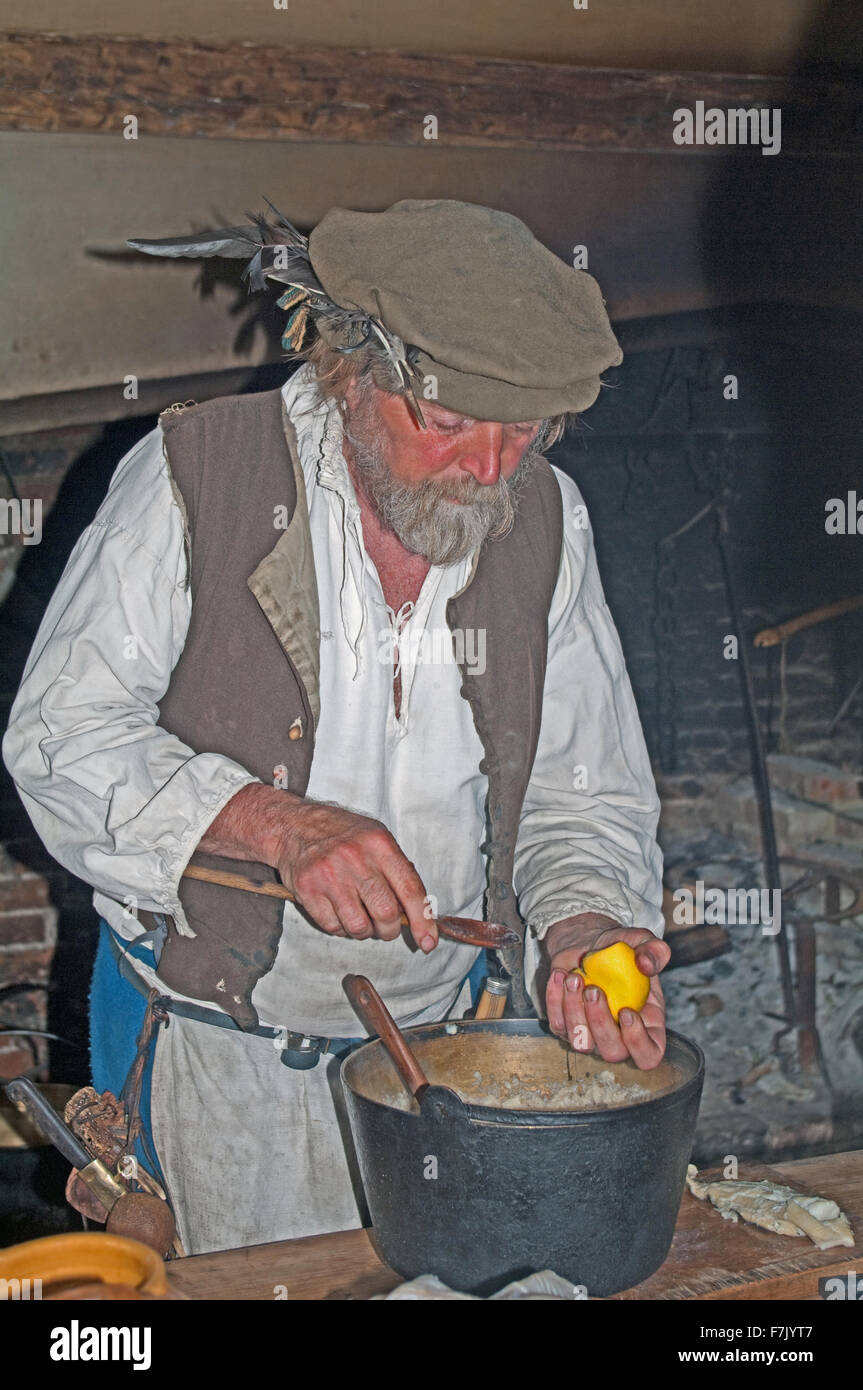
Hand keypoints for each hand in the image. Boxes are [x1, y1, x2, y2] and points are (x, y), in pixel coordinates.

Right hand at [275, 799, 437, 952]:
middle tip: (385, 927)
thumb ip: (397, 871)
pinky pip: (333, 928)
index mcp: (380, 844)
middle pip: (386, 914)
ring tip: (359, 915)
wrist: (295, 826)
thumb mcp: (376, 839)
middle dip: (390, 930)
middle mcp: (356, 859)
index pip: (410, 889)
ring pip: (359, 927)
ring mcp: (330, 875)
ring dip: (364, 931)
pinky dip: (340, 928)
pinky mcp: (308, 890)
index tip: (427, 941)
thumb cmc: (342, 835)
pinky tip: (338, 911)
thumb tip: (420, 911)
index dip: (422, 920)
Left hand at [544, 913, 669, 1069]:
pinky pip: (557, 1025)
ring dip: (574, 1010)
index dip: (638, 1042)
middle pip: (612, 1053)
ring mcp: (590, 1036)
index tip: (627, 1011)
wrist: (589, 945)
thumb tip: (646, 964)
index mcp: (647, 1025)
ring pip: (581, 1043)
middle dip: (600, 1022)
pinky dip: (555, 1000)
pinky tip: (560, 975)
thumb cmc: (620, 952)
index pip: (648, 1055)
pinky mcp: (565, 1026)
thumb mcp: (642, 943)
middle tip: (593, 990)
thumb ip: (655, 950)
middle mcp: (619, 1037)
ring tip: (574, 977)